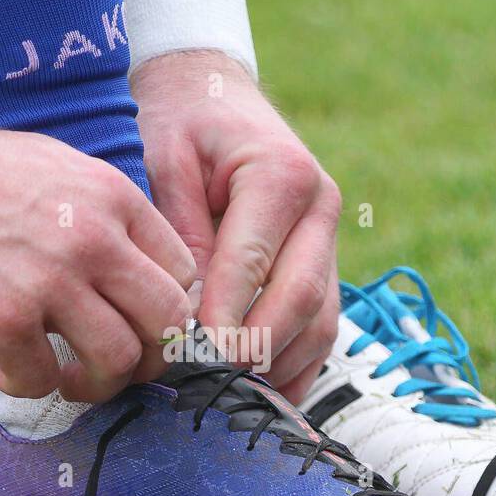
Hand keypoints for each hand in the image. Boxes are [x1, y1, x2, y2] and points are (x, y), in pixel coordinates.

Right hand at [0, 104, 195, 402]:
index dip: (166, 314)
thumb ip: (102, 216)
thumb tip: (129, 274)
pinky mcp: (3, 317)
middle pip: (169, 323)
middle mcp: (96, 239)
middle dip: (152, 359)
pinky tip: (2, 366)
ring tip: (65, 380)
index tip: (138, 330)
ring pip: (120, 360)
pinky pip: (43, 379)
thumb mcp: (56, 169)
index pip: (183, 274)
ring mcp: (51, 280)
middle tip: (117, 369)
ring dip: (96, 385)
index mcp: (114, 199)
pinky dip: (27, 384)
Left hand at [132, 51, 340, 403]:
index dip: (225, 315)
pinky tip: (257, 396)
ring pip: (321, 323)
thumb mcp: (165, 161)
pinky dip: (294, 368)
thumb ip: (180, 232)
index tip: (190, 354)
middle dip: (255, 349)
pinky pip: (322, 330)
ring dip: (278, 368)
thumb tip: (189, 310)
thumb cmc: (183, 124)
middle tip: (210, 384)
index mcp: (282, 174)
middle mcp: (321, 208)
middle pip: (300, 299)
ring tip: (230, 399)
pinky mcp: (325, 266)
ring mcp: (330, 240)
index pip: (254, 261)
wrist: (216, 96)